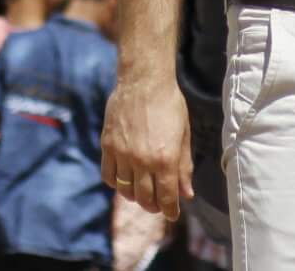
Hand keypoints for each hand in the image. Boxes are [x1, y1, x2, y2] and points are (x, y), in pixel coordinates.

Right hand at [100, 72, 193, 220]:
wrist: (144, 80)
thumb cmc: (169, 104)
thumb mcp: (183, 135)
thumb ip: (184, 166)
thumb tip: (187, 194)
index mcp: (165, 159)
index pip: (166, 198)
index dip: (170, 211)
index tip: (171, 214)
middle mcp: (142, 161)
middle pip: (145, 199)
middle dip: (153, 205)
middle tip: (157, 203)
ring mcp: (122, 154)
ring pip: (125, 191)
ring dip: (135, 196)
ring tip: (141, 191)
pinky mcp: (108, 146)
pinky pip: (108, 176)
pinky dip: (116, 183)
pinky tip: (124, 178)